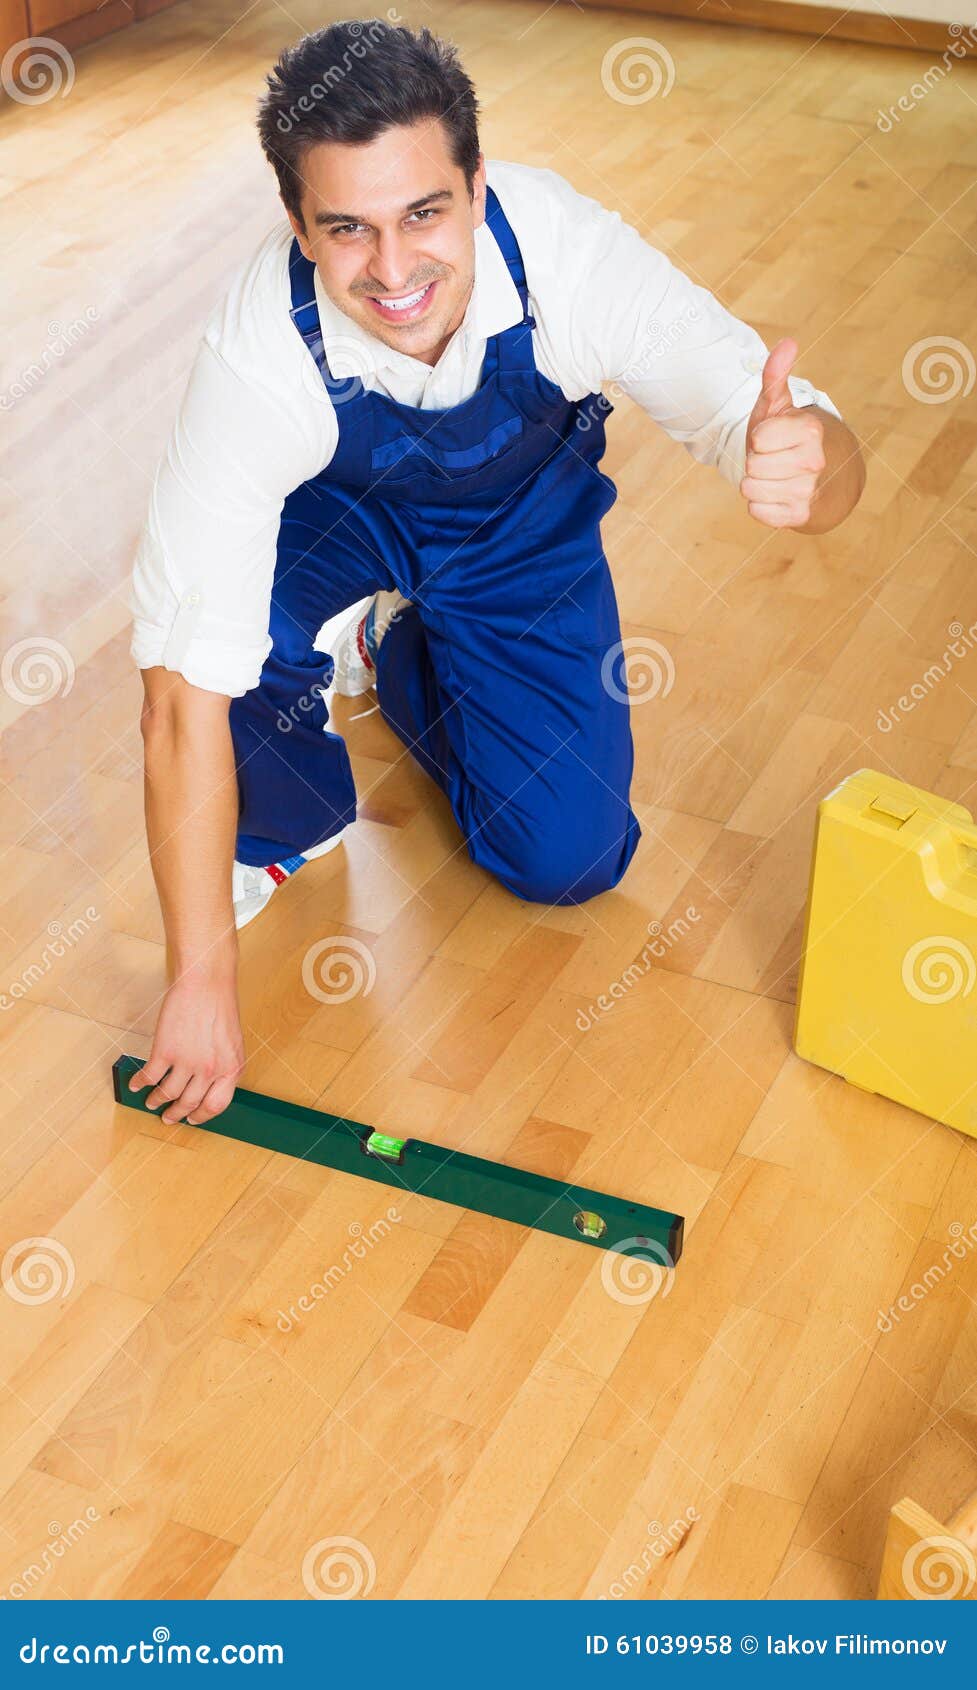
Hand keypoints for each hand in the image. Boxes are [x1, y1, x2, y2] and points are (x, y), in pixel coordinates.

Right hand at [129, 969, 245, 1124]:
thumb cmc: (219, 1005)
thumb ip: (223, 1065)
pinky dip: (140, 1083)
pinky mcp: (166, 1051)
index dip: (202, 1116)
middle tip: (168, 1117)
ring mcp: (188, 1062)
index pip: (217, 1105)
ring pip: (168, 1094)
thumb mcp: (231, 1041)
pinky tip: (135, 1085)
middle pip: (189, 1103)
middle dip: (176, 1114)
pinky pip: (149, 1077)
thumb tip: (208, 1086)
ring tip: (151, 1102)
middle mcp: (211, 1070)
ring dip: (156, 1101)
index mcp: (232, 1068)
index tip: (192, 1119)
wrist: (206, 982)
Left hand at [740, 337, 825, 528]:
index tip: (774, 439)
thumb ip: (776, 376)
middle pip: (751, 466)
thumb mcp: (784, 406)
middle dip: (756, 462)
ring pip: (750, 489)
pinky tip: (778, 495)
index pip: (756, 439)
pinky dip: (761, 505)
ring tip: (777, 476)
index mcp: (810, 431)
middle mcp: (813, 462)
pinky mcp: (800, 516)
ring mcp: (807, 491)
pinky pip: (756, 511)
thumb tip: (788, 343)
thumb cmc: (796, 439)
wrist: (831, 480)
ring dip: (757, 483)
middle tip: (774, 459)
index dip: (758, 439)